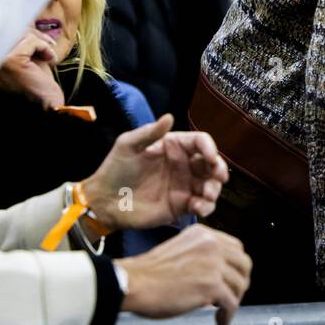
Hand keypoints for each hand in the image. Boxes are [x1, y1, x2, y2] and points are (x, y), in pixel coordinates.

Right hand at [0, 31, 63, 108]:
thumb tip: (26, 19)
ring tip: (48, 54)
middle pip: (10, 30)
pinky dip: (44, 47)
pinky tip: (50, 60)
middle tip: (49, 44)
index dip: (23, 30)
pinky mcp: (10, 61)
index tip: (41, 38)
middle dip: (33, 33)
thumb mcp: (28, 57)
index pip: (2, 32)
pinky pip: (30, 41)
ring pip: (20, 33)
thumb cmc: (38, 83)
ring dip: (40, 41)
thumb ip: (23, 40)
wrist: (47, 105)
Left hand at [81, 114, 228, 229]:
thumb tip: (169, 116)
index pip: (200, 142)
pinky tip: (198, 207)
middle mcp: (183, 165)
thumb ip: (149, 132)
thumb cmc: (115, 169)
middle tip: (219, 177)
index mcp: (174, 147)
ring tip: (207, 195)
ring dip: (214, 189)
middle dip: (219, 169)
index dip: (210, 147)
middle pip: (211, 164)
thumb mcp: (128, 145)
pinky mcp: (181, 205)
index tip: (211, 157)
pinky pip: (201, 205)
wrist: (104, 201)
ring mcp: (184, 186)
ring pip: (210, 185)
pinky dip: (205, 207)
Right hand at [116, 224, 251, 324]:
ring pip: (239, 285)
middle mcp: (212, 245)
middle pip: (244, 264)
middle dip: (240, 282)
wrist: (134, 282)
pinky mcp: (212, 285)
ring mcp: (214, 265)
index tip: (231, 278)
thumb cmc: (148, 272)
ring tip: (223, 311)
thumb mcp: (180, 250)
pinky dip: (228, 316)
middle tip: (232, 296)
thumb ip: (200, 255)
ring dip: (234, 300)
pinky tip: (220, 323)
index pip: (236, 247)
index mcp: (204, 234)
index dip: (236, 266)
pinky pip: (231, 304)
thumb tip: (215, 273)